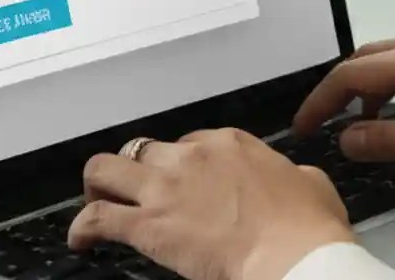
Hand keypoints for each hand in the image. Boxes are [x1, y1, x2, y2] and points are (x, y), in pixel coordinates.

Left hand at [68, 129, 354, 279]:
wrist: (292, 254)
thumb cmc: (305, 227)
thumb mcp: (312, 183)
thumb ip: (293, 175)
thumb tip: (295, 180)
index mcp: (231, 144)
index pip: (190, 140)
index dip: (182, 162)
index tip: (183, 180)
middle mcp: (192, 157)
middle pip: (144, 149)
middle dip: (138, 169)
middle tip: (138, 189)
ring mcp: (166, 188)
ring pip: (107, 169)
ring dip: (99, 184)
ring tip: (98, 200)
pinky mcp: (148, 225)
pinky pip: (97, 217)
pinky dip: (83, 228)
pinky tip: (82, 239)